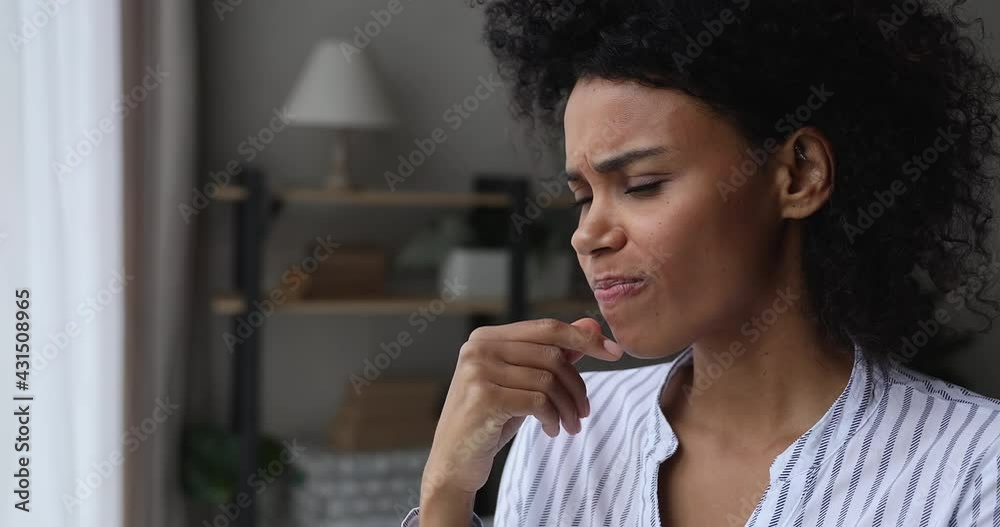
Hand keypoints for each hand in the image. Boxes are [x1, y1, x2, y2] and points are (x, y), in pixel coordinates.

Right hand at [420, 317, 623, 500]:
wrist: (454, 461)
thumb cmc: (490, 420)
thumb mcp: (522, 383)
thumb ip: (551, 353)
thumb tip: (590, 325)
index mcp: (487, 337)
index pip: (547, 328)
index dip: (584, 338)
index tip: (615, 352)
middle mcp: (479, 348)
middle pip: (552, 355)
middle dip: (577, 386)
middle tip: (584, 413)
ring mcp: (478, 371)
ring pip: (548, 380)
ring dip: (568, 408)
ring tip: (570, 426)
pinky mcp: (483, 398)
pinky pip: (538, 401)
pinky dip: (553, 418)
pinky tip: (552, 431)